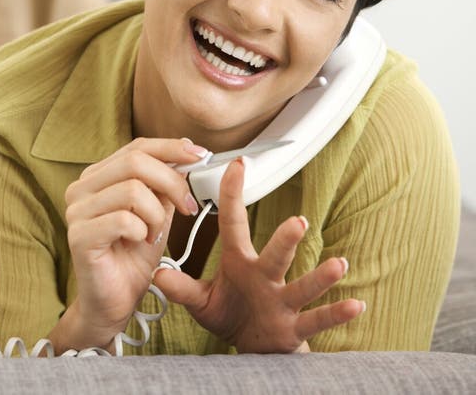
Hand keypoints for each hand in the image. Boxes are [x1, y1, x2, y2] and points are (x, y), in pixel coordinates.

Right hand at [64, 137, 203, 346]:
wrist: (114, 303)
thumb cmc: (133, 257)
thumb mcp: (156, 212)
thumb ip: (165, 184)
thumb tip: (187, 152)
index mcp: (98, 176)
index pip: (137, 147)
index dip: (171, 148)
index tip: (200, 155)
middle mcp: (81, 188)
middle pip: (136, 162)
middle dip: (172, 182)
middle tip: (188, 206)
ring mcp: (76, 211)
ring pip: (133, 190)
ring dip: (157, 214)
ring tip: (155, 233)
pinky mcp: (79, 236)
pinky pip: (124, 219)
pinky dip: (143, 231)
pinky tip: (141, 243)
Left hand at [154, 157, 365, 352]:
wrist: (255, 349)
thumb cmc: (232, 314)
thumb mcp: (202, 302)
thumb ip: (182, 288)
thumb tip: (156, 273)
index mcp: (240, 262)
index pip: (235, 223)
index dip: (233, 193)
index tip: (236, 162)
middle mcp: (265, 276)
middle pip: (276, 254)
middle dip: (286, 239)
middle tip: (297, 221)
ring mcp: (283, 301)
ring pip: (302, 286)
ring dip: (320, 276)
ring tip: (338, 264)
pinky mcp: (294, 328)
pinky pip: (317, 320)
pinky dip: (337, 313)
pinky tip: (356, 304)